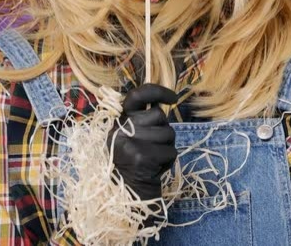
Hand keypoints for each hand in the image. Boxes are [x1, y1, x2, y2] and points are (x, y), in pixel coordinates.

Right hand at [107, 84, 177, 202]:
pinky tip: (155, 170)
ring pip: (168, 133)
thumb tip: (161, 104)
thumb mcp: (132, 139)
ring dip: (167, 147)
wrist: (128, 198)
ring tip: (153, 160)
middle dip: (163, 131)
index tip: (173, 97)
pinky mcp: (142, 157)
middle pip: (159, 115)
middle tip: (152, 148)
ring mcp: (130, 143)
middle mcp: (120, 130)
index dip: (157, 91)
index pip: (136, 96)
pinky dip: (169, 161)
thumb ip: (143, 121)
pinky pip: (171, 151)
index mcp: (117, 123)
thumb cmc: (135, 166)